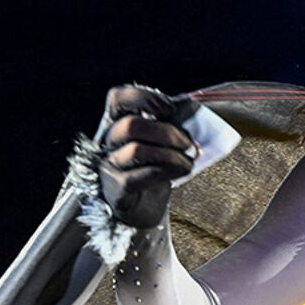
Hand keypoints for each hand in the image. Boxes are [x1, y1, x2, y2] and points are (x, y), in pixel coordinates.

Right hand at [97, 85, 199, 226]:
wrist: (144, 205)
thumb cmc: (154, 164)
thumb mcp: (161, 138)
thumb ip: (172, 121)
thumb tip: (198, 108)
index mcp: (115, 122)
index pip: (118, 98)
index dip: (145, 98)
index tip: (170, 110)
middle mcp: (106, 142)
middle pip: (131, 125)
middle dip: (167, 133)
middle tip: (188, 143)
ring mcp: (108, 166)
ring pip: (137, 150)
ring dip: (172, 155)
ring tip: (188, 161)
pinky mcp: (117, 190)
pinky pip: (142, 176)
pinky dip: (167, 171)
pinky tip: (179, 172)